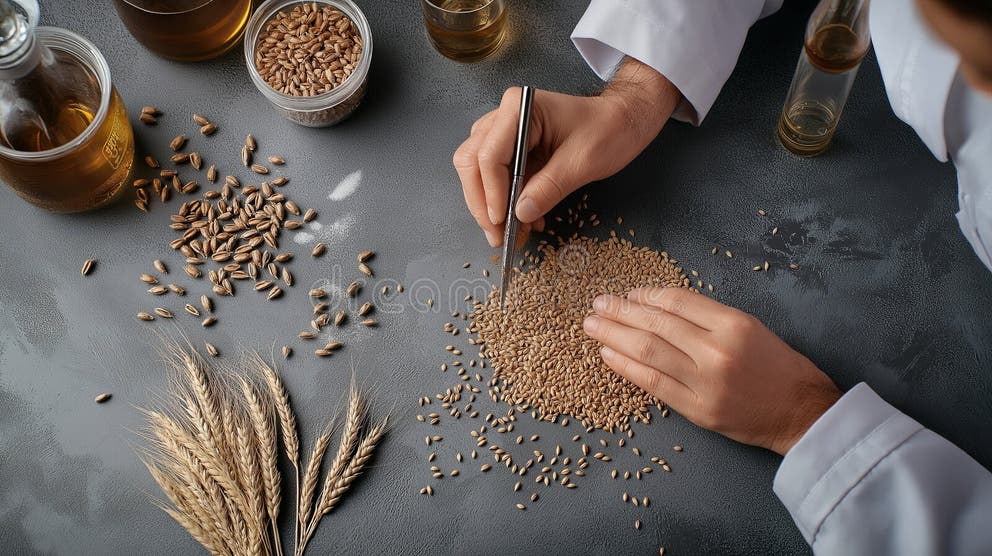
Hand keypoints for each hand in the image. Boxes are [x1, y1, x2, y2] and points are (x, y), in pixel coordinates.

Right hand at [453, 58, 680, 246]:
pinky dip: (505, 201)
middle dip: (481, 202)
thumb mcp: (582, 162)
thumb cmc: (610, 129)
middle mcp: (505, 115)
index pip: (489, 155)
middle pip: (472, 161)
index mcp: (520, 108)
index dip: (492, 192)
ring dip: (489, 204)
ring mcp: (506, 130)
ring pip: (477, 170)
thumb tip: (520, 214)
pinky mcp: (513, 147)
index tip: (502, 221)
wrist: (624, 119)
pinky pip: (497, 176)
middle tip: (496, 235)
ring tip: (510, 233)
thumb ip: (548, 188)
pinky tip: (523, 220)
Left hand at [582, 288, 841, 454]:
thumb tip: (659, 307)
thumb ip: (708, 317)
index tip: (626, 294)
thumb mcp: (750, 327)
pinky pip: (652, 383)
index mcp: (733, 324)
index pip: (676, 301)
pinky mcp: (697, 410)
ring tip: (592, 326)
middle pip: (656, 324)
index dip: (645, 296)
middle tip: (597, 305)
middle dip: (620, 312)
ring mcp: (704, 382)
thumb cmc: (778, 366)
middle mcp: (716, 350)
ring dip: (614, 336)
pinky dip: (626, 367)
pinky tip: (608, 355)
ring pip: (648, 351)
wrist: (802, 412)